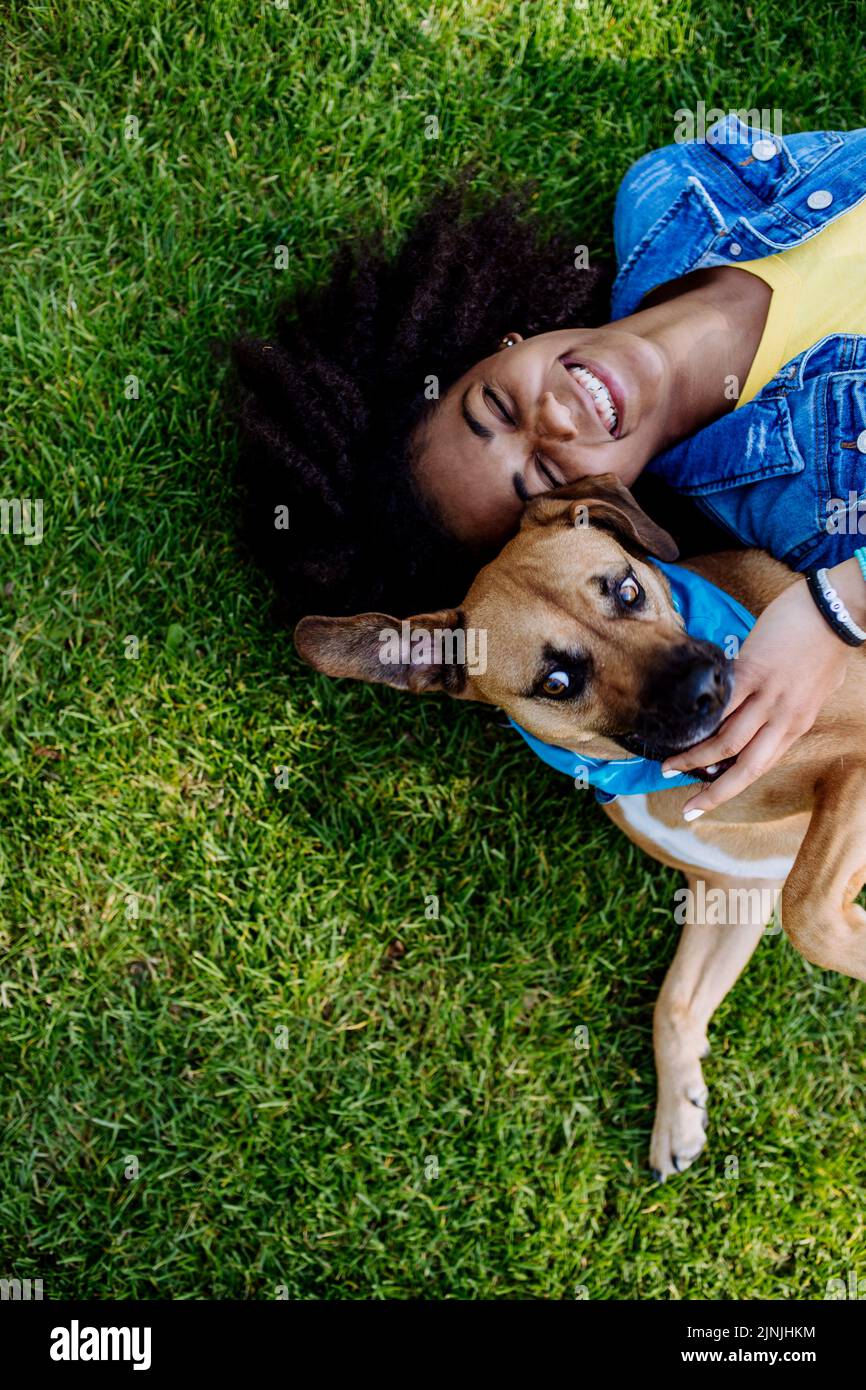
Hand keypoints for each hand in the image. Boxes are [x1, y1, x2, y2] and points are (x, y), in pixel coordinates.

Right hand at [661, 571, 856, 817]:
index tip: (705, 801)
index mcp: (797, 725)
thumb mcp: (815, 688)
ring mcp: (767, 696)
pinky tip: (680, 728)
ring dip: (694, 756)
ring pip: (725, 739)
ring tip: (668, 765)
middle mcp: (783, 719)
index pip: (759, 767)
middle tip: (687, 802)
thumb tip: (769, 712)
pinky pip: (721, 704)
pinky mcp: (752, 671)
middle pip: (742, 766)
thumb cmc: (826, 645)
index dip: (730, 788)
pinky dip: (699, 719)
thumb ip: (791, 706)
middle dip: (712, 790)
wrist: (835, 610)